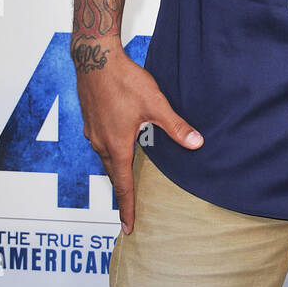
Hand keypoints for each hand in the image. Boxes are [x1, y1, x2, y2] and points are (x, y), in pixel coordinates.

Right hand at [76, 45, 202, 233]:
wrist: (95, 59)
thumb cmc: (124, 81)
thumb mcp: (156, 105)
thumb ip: (176, 127)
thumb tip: (196, 143)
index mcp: (116, 146)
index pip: (122, 185)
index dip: (127, 207)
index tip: (129, 227)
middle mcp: (100, 143)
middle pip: (112, 174)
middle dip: (122, 193)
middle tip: (128, 210)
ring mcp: (92, 131)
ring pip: (106, 158)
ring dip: (116, 171)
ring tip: (126, 180)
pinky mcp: (91, 120)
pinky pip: (101, 144)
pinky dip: (111, 152)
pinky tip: (119, 145)